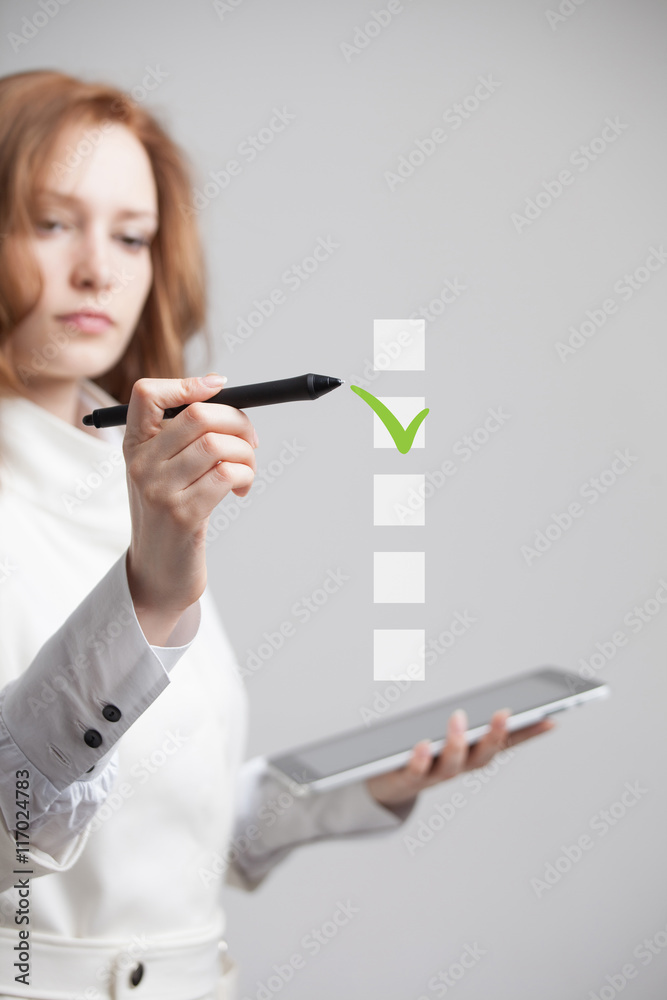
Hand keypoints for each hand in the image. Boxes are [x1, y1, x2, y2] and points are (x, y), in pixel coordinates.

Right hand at [123, 374, 257, 620]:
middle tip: (251, 440)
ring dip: (246, 454)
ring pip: (218, 445)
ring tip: (246, 472)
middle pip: (198, 415)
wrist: (158, 573)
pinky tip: (241, 488)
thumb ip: (183, 437)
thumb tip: (226, 398)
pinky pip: (228, 474)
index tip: (219, 388)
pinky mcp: (183, 515)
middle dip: (238, 421)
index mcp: (133, 445)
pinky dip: (246, 475)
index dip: (187, 383)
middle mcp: (141, 464)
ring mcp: (159, 490)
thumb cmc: (171, 514)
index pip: (146, 394)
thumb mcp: (163, 471)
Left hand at [365, 708, 556, 808]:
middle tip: (503, 713)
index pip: (506, 745)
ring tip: (459, 716)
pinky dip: (420, 760)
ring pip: (451, 765)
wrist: (387, 785)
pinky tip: (421, 744)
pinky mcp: (406, 780)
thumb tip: (497, 698)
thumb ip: (470, 718)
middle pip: (482, 757)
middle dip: (494, 736)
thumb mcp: (449, 735)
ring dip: (457, 743)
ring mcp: (433, 776)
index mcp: (471, 754)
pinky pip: (415, 772)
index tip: (551, 718)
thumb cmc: (424, 753)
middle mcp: (458, 768)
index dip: (530, 734)